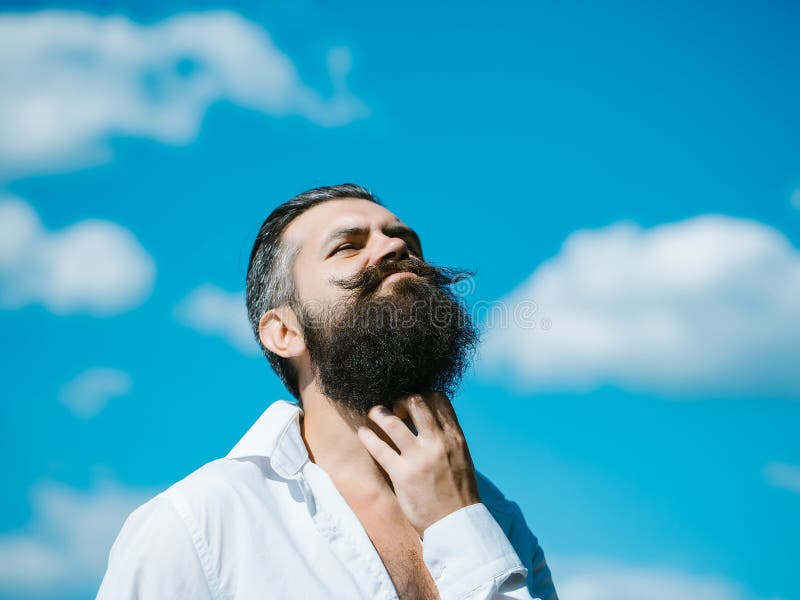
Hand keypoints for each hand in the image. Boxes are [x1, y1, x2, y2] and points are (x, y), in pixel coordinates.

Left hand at [356, 392, 480, 536]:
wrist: (458, 524)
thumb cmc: (459, 493)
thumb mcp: (461, 458)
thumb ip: (447, 439)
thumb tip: (430, 422)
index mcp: (455, 437)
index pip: (439, 399)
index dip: (423, 395)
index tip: (412, 404)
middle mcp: (438, 443)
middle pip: (416, 402)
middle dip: (401, 399)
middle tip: (393, 408)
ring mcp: (419, 458)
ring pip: (393, 421)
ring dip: (379, 413)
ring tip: (373, 413)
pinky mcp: (403, 475)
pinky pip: (380, 448)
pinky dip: (368, 436)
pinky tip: (363, 433)